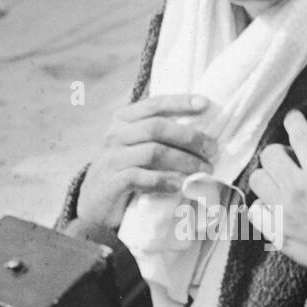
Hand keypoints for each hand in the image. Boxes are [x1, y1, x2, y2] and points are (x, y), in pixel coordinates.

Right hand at [76, 93, 214, 228]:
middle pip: (157, 127)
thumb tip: (202, 133)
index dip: (180, 102)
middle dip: (189, 137)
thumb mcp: (137, 147)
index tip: (205, 104)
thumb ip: (160, 136)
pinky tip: (180, 185)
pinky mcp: (111, 182)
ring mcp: (112, 158)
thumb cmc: (126, 171)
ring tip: (204, 170)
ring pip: (153, 152)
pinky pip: (141, 177)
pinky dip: (165, 180)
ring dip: (184, 161)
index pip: (155, 104)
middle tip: (212, 150)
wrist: (95, 204)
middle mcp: (115, 134)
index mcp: (124, 119)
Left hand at [248, 111, 306, 281]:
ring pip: (257, 179)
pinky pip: (254, 211)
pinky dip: (262, 207)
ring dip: (268, 178)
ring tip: (281, 184)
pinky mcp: (278, 233)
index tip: (293, 120)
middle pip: (270, 154)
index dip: (294, 121)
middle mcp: (297, 187)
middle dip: (280, 153)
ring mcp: (285, 211)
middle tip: (291, 161)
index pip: (298, 133)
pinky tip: (275, 208)